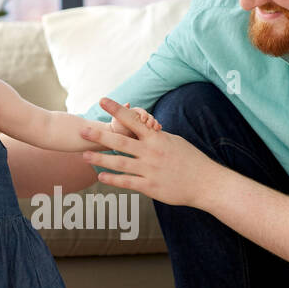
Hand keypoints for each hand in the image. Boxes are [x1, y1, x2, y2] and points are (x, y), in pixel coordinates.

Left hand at [79, 97, 219, 208]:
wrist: (205, 183)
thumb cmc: (191, 160)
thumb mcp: (173, 142)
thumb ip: (156, 137)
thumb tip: (145, 128)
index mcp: (156, 138)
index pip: (133, 119)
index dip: (116, 109)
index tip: (103, 100)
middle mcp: (151, 152)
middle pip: (120, 141)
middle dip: (100, 135)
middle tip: (82, 130)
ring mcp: (149, 170)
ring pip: (119, 163)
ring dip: (100, 159)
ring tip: (84, 156)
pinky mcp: (150, 187)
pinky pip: (127, 182)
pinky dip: (112, 179)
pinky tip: (100, 177)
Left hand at [107, 101, 161, 138]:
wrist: (117, 138)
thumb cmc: (116, 127)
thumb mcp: (116, 119)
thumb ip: (120, 111)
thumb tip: (128, 103)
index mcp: (135, 113)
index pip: (141, 111)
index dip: (143, 114)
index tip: (143, 120)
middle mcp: (140, 118)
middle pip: (149, 116)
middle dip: (151, 120)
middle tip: (151, 125)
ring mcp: (144, 125)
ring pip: (152, 122)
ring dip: (155, 124)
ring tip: (157, 128)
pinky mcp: (147, 132)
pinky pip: (154, 129)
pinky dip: (157, 129)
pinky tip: (159, 130)